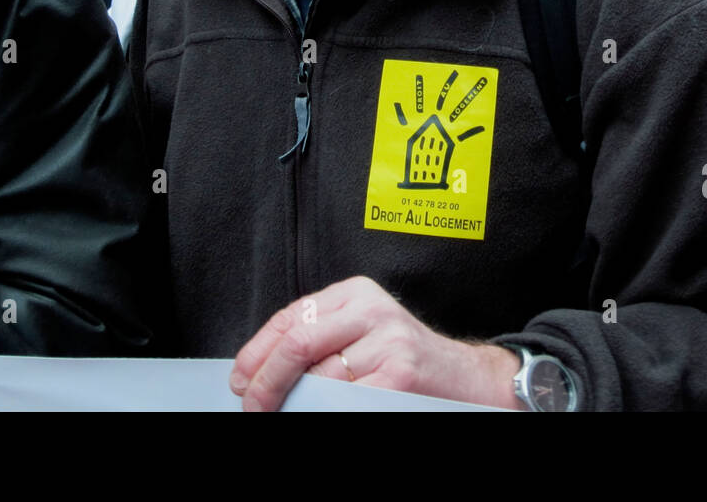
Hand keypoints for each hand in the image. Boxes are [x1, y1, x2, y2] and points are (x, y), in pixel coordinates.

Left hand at [229, 276, 522, 410]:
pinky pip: (345, 402)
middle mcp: (372, 310)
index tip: (241, 380)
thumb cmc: (407, 359)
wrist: (466, 378)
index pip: (291, 317)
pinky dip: (328, 412)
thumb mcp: (363, 331)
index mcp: (357, 293)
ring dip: (299, 405)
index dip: (256, 352)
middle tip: (253, 406)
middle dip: (266, 382)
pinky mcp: (400, 375)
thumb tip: (258, 370)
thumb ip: (321, 338)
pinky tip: (328, 413)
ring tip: (296, 412)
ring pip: (319, 379)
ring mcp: (388, 342)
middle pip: (298, 343)